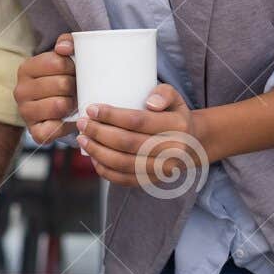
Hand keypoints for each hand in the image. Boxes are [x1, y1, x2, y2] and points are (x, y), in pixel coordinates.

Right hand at [13, 34, 76, 143]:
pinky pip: (57, 128)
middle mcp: (20, 91)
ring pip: (60, 105)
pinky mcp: (35, 133)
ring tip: (72, 103)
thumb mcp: (62, 57)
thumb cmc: (59, 80)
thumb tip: (64, 48)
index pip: (59, 62)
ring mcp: (25, 113)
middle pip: (63, 84)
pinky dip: (68, 125)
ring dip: (73, 105)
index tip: (74, 71)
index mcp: (25, 68)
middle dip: (75, 87)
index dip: (74, 67)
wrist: (52, 110)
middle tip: (75, 89)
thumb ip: (66, 43)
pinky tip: (69, 118)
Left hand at [75, 83, 209, 192]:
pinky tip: (93, 156)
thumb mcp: (174, 97)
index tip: (91, 109)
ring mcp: (162, 169)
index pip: (138, 121)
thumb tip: (149, 103)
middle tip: (82, 123)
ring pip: (122, 163)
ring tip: (82, 138)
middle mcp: (172, 151)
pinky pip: (123, 179)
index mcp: (177, 127)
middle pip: (126, 143)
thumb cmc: (173, 115)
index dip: (111, 116)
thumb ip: (163, 93)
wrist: (190, 143)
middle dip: (98, 132)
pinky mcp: (152, 181)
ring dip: (97, 151)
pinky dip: (104, 169)